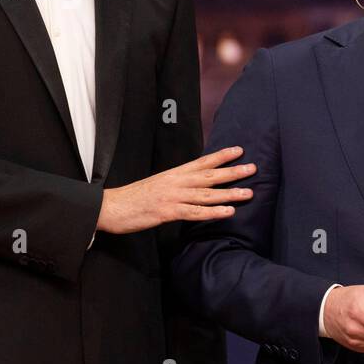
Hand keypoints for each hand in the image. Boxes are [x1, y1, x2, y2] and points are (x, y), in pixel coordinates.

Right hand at [96, 146, 255, 233]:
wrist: (109, 207)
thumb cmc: (133, 198)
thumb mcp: (156, 184)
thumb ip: (175, 183)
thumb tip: (193, 185)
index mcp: (173, 174)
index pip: (201, 162)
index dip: (221, 156)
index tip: (239, 150)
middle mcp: (175, 182)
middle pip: (209, 175)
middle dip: (233, 172)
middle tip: (253, 167)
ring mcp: (172, 197)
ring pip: (206, 194)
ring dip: (229, 193)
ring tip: (249, 192)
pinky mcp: (168, 212)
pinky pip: (195, 213)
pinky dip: (213, 213)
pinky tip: (229, 212)